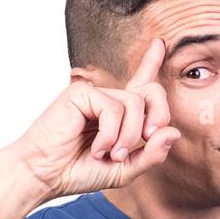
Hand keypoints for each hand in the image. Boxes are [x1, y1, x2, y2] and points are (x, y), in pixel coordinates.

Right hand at [8, 37, 180, 197]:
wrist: (45, 175)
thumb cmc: (78, 171)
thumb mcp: (124, 170)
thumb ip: (151, 155)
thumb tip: (174, 132)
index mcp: (118, 114)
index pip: (140, 84)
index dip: (151, 63)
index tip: (160, 43)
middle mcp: (108, 100)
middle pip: (152, 91)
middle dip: (159, 116)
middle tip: (146, 140)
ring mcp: (94, 94)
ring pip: (135, 104)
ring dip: (128, 136)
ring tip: (111, 155)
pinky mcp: (82, 93)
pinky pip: (114, 109)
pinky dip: (110, 135)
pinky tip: (97, 148)